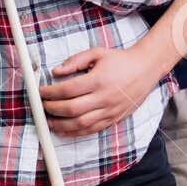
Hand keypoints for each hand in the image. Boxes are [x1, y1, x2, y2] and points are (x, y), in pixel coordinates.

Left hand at [38, 45, 164, 136]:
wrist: (145, 70)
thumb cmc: (120, 60)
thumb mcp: (97, 53)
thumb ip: (75, 60)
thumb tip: (56, 71)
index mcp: (98, 80)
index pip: (68, 90)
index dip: (50, 92)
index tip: (41, 92)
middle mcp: (104, 97)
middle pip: (71, 109)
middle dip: (52, 109)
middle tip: (42, 105)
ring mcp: (109, 110)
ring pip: (80, 123)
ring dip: (60, 125)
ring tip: (48, 121)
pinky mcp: (113, 119)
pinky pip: (92, 130)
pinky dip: (75, 133)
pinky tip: (63, 131)